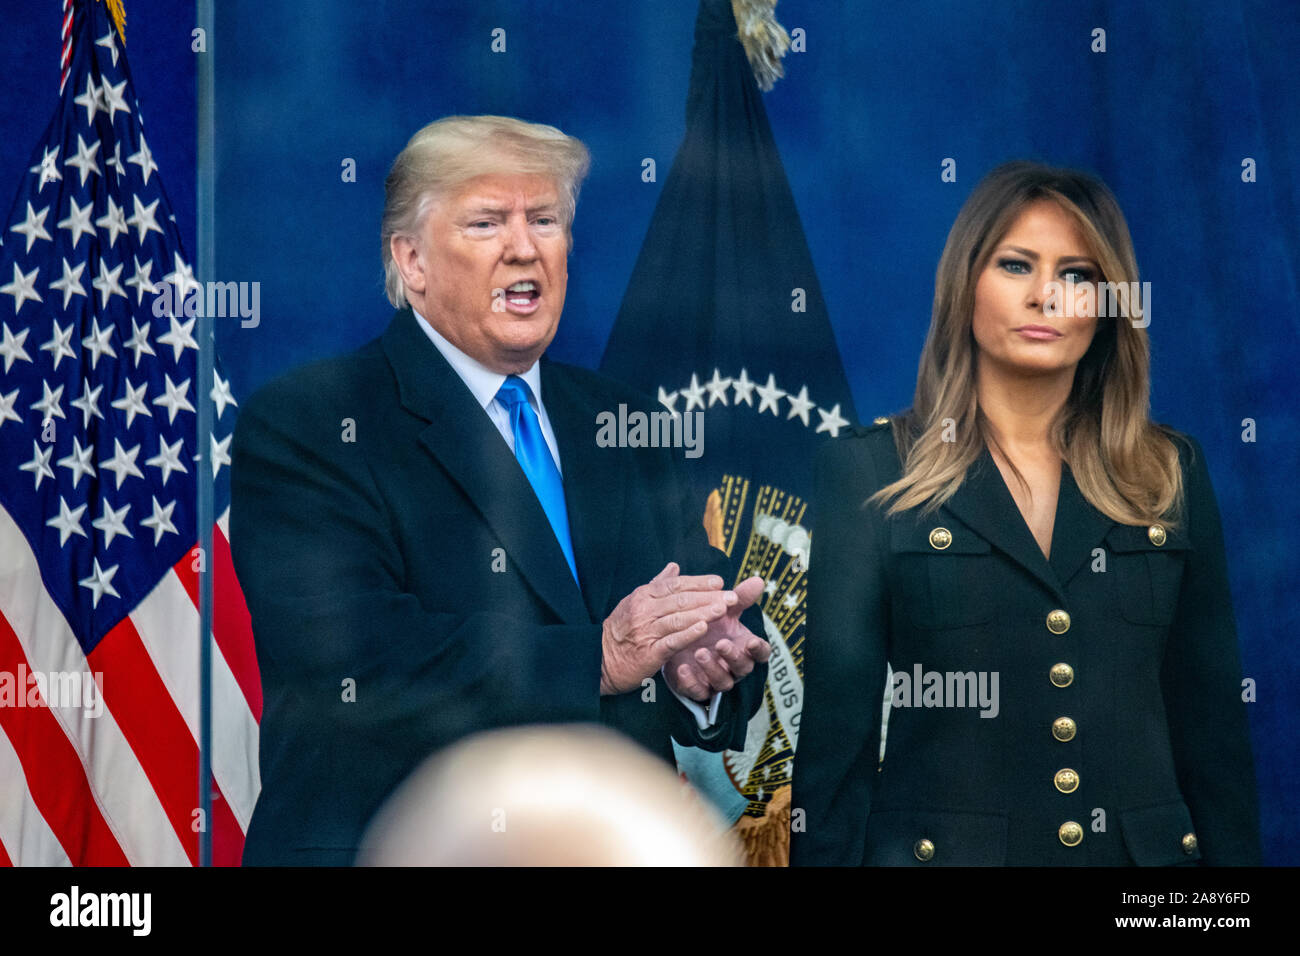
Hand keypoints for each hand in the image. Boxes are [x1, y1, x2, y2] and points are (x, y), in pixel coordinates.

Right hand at [600, 563, 735, 695]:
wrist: (598, 659)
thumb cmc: (621, 630)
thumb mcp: (635, 601)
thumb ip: (657, 584)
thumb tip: (675, 566)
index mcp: (643, 595)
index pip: (675, 585)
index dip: (698, 582)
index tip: (719, 582)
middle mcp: (645, 610)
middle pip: (681, 600)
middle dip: (709, 597)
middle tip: (731, 596)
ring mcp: (646, 631)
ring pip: (679, 618)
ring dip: (704, 612)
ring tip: (723, 608)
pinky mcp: (649, 652)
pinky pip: (672, 641)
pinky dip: (688, 633)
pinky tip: (703, 629)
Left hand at [664, 576, 770, 700]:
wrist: (677, 643)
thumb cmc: (707, 626)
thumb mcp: (721, 610)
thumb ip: (738, 598)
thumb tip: (758, 580)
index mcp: (743, 647)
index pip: (761, 652)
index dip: (760, 649)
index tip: (752, 641)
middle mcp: (734, 666)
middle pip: (743, 667)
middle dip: (733, 656)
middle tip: (720, 643)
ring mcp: (717, 679)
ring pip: (722, 681)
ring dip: (712, 667)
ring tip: (698, 651)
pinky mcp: (698, 689)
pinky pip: (698, 692)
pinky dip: (691, 681)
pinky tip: (681, 668)